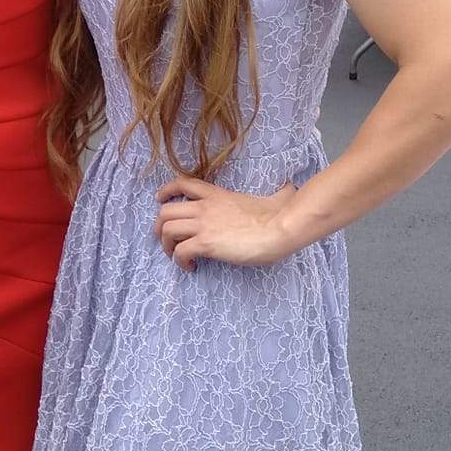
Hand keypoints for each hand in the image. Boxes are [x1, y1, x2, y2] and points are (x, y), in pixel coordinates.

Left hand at [154, 177, 296, 271]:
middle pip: (165, 211)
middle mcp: (205, 207)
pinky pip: (179, 251)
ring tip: (177, 256)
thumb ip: (276, 192)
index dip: (166, 191)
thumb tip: (290, 189)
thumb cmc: (281, 215)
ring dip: (167, 246)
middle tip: (168, 240)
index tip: (160, 199)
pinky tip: (191, 267)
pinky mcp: (206, 243)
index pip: (183, 183)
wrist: (281, 227)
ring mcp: (204, 224)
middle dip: (160, 227)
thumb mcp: (273, 197)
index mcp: (217, 194)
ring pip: (166, 230)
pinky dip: (180, 261)